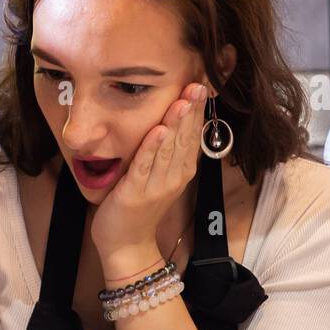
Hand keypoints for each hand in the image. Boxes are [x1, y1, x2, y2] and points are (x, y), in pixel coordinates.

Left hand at [90, 82, 207, 274]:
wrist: (126, 246)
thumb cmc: (139, 209)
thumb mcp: (159, 177)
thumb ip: (167, 154)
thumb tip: (170, 123)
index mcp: (181, 172)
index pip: (193, 135)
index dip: (198, 111)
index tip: (202, 85)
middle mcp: (174, 177)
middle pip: (185, 138)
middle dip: (192, 110)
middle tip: (199, 83)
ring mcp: (156, 186)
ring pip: (169, 149)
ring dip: (176, 123)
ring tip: (184, 99)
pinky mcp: (136, 192)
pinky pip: (145, 166)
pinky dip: (152, 147)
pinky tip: (158, 129)